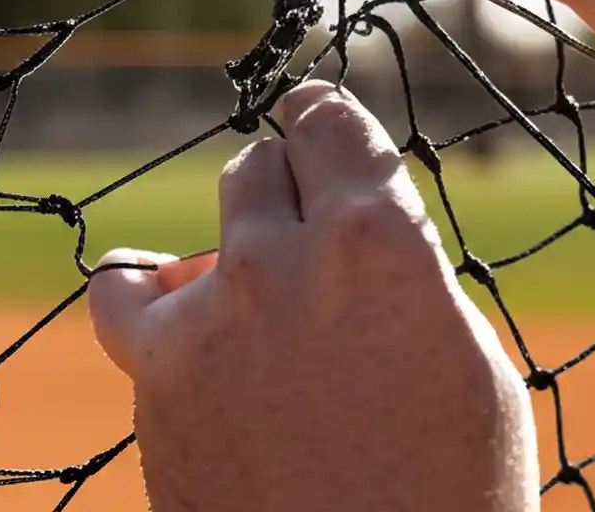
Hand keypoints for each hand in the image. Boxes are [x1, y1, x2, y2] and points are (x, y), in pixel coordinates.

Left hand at [87, 80, 537, 510]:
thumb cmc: (456, 494)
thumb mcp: (475, 365)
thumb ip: (413, 279)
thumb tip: (368, 240)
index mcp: (383, 242)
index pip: (334, 123)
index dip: (329, 120)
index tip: (321, 125)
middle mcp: (289, 257)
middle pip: (267, 162)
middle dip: (295, 180)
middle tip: (313, 220)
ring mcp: (213, 313)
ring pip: (215, 214)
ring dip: (244, 229)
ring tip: (266, 274)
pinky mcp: (158, 375)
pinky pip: (120, 291)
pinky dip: (150, 288)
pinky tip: (178, 306)